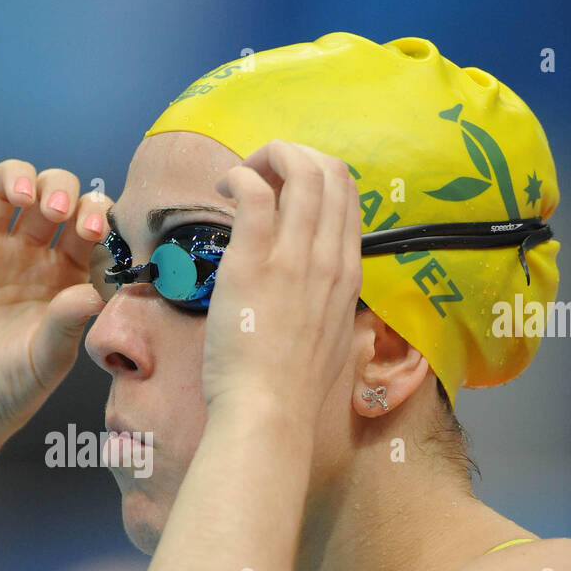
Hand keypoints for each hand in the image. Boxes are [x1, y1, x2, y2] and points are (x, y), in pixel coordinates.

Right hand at [0, 160, 108, 444]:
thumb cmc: (10, 388)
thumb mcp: (49, 360)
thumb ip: (68, 323)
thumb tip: (93, 292)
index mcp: (61, 272)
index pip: (84, 221)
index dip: (94, 213)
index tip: (96, 228)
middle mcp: (24, 253)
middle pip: (47, 192)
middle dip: (60, 190)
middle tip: (59, 213)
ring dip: (16, 177)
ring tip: (23, 199)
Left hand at [201, 140, 361, 417]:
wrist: (270, 412)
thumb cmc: (292, 387)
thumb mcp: (331, 339)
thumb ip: (328, 303)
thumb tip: (313, 289)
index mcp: (348, 273)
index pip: (348, 195)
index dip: (316, 177)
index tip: (283, 193)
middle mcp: (329, 256)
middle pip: (330, 171)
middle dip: (293, 158)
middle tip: (260, 178)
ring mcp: (294, 256)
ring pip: (300, 169)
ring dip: (267, 158)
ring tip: (240, 180)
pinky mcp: (253, 261)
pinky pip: (253, 192)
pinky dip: (237, 176)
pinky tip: (222, 191)